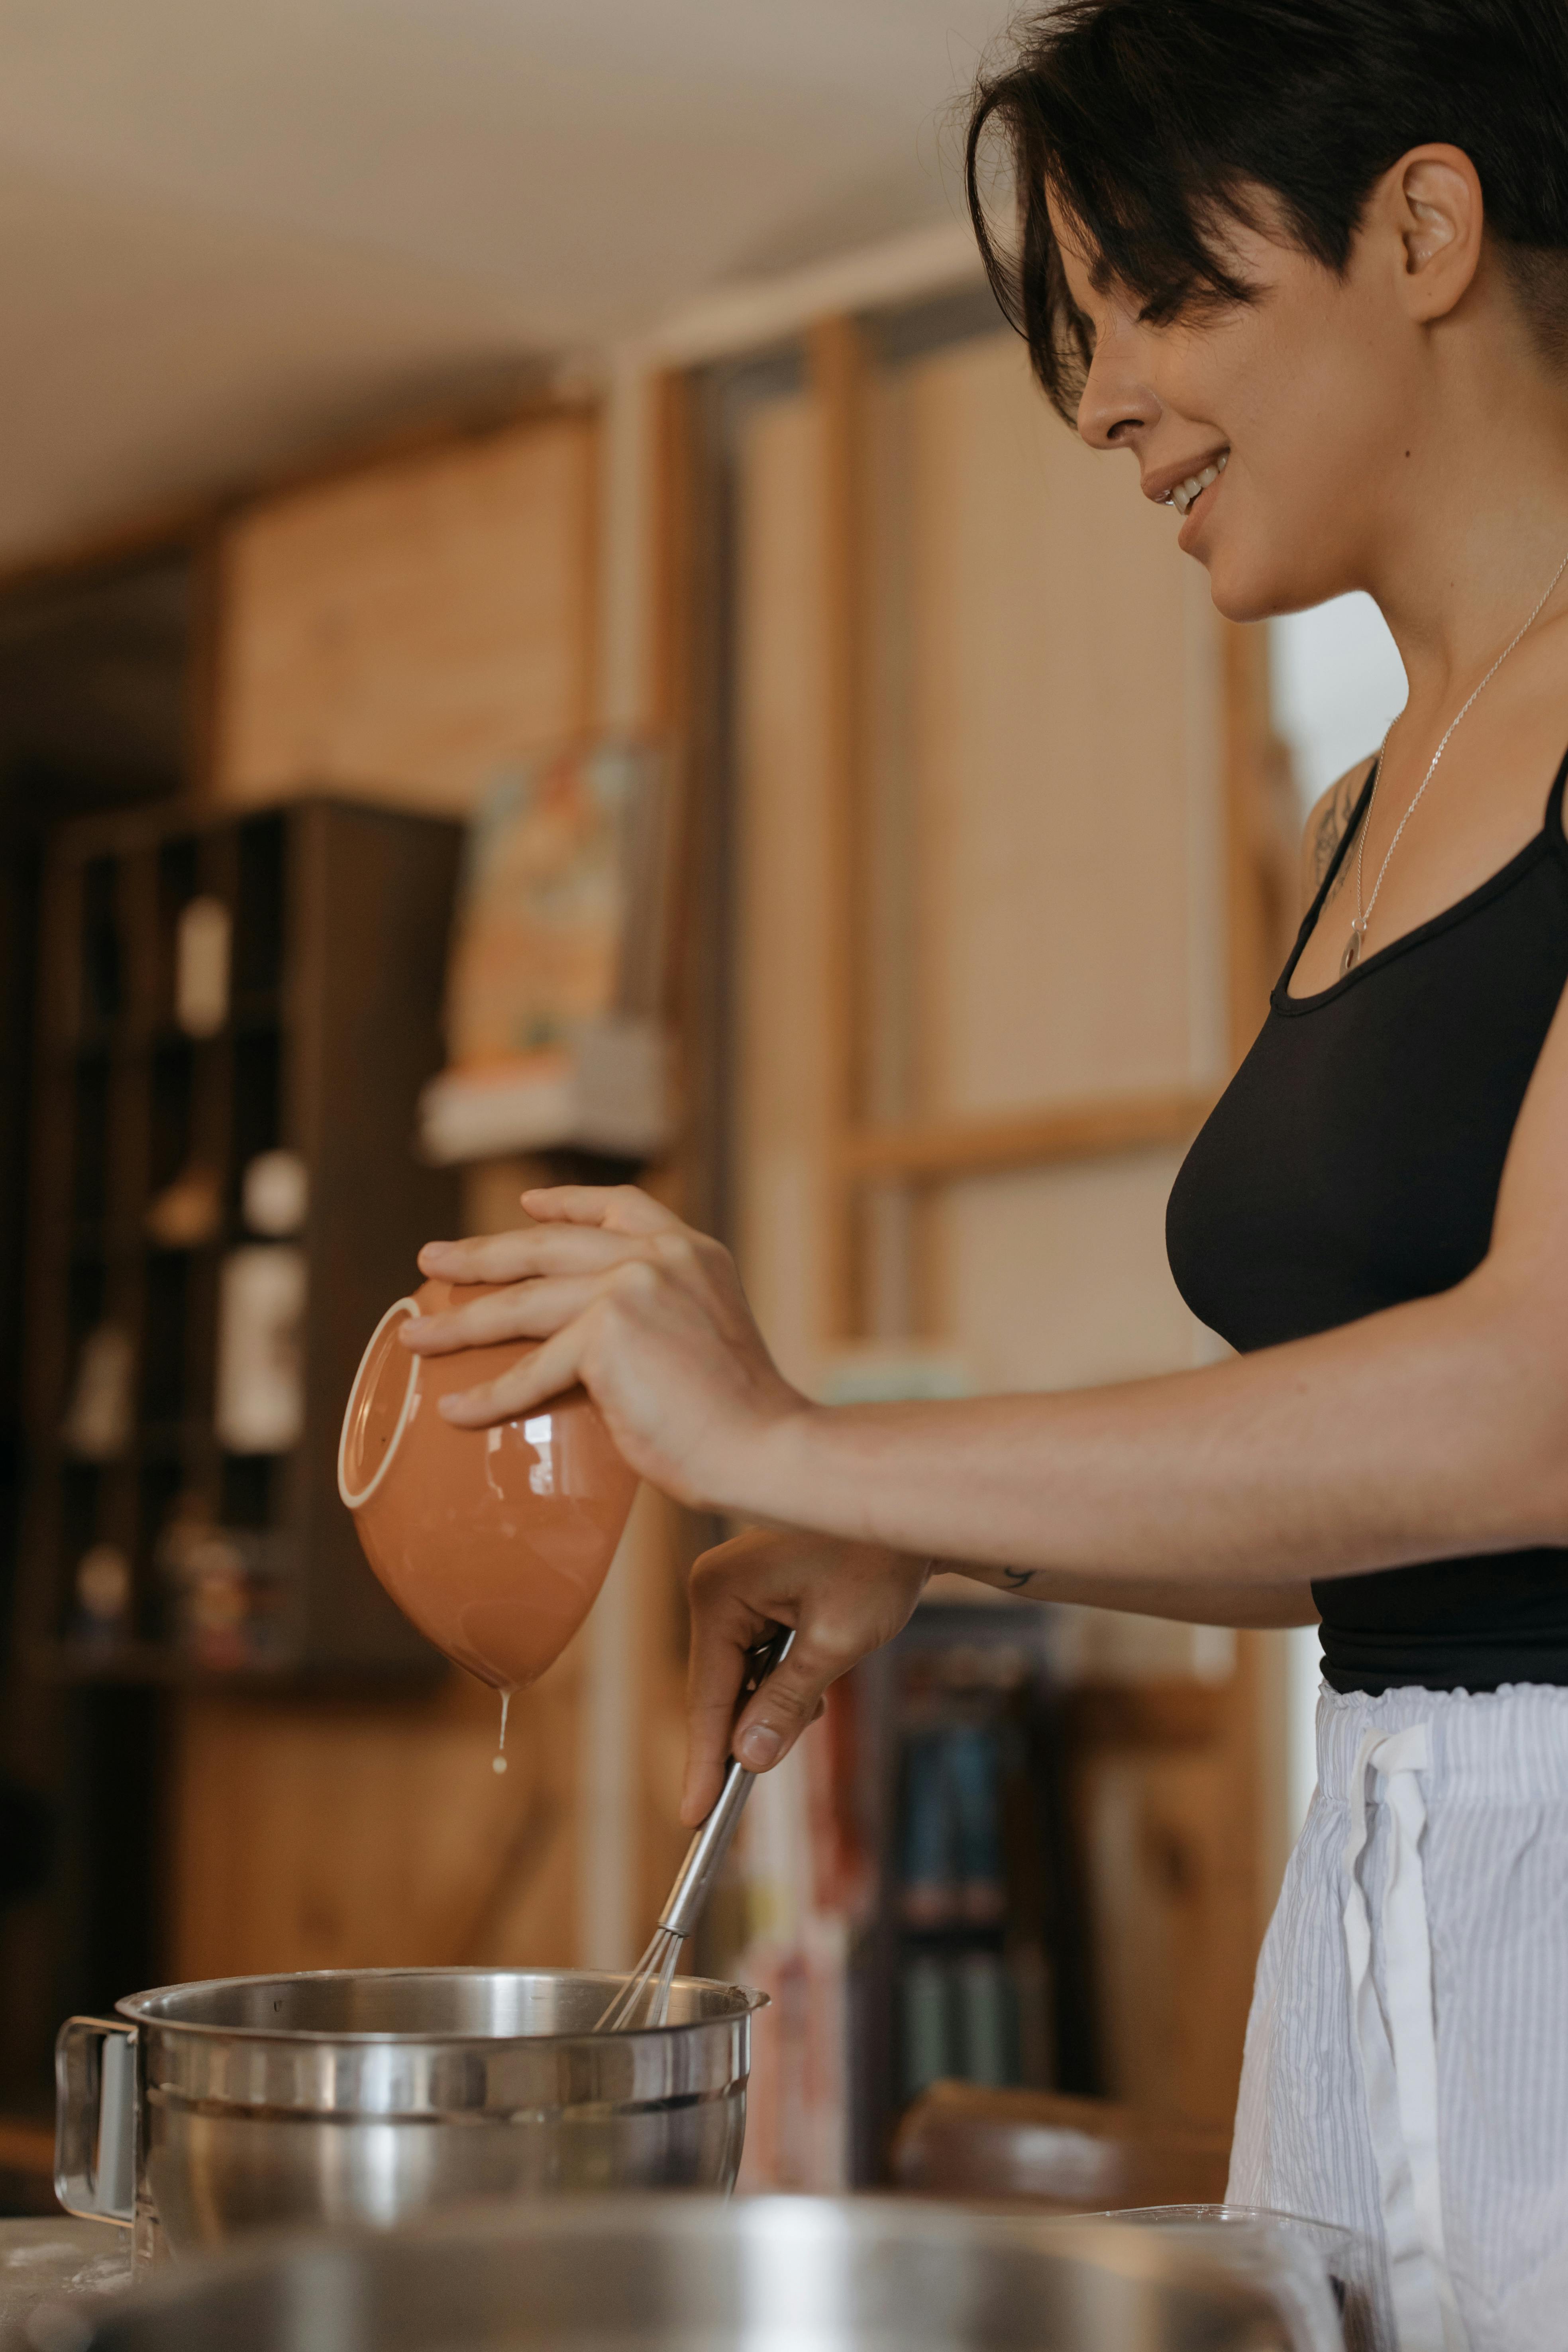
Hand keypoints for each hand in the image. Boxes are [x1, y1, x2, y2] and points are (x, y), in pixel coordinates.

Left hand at [400, 1186, 805, 1510]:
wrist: (768, 1446)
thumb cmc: (741, 1417)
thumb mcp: (705, 1334)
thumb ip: (659, 1316)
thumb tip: (596, 1343)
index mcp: (691, 1252)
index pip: (620, 1206)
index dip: (566, 1203)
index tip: (526, 1205)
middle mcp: (659, 1257)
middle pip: (548, 1245)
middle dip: (483, 1254)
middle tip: (432, 1260)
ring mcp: (631, 1288)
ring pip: (524, 1303)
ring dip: (462, 1323)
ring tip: (417, 1337)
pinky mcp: (606, 1335)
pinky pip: (531, 1372)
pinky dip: (488, 1396)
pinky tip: (455, 1411)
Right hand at [681, 1527, 929, 1821]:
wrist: (909, 1518)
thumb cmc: (877, 1566)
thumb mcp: (835, 1643)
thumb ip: (787, 1702)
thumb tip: (747, 1758)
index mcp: (719, 1591)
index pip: (706, 1694)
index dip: (702, 1761)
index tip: (693, 1818)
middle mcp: (713, 1586)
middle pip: (718, 1687)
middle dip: (746, 1729)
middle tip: (747, 1793)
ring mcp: (731, 1588)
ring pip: (739, 1675)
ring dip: (774, 1702)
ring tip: (821, 1694)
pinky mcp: (754, 1593)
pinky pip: (755, 1656)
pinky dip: (781, 1680)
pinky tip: (816, 1679)